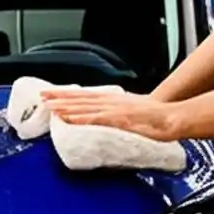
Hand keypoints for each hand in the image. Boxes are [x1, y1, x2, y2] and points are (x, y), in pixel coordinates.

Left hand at [41, 90, 184, 141]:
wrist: (172, 118)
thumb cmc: (153, 118)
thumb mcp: (130, 112)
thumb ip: (113, 114)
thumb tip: (99, 118)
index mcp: (112, 99)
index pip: (84, 95)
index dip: (65, 94)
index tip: (49, 94)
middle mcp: (111, 101)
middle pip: (80, 98)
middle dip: (59, 97)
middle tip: (41, 96)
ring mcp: (115, 110)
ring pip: (85, 106)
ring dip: (66, 106)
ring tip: (50, 107)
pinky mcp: (120, 119)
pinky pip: (97, 119)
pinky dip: (82, 118)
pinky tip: (70, 119)